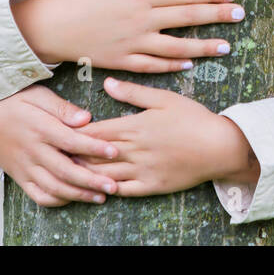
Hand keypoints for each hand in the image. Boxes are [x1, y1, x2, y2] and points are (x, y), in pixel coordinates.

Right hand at [0, 84, 119, 206]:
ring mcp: (25, 167)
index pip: (71, 141)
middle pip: (65, 171)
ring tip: (100, 197)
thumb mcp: (38, 95)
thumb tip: (87, 118)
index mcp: (40, 129)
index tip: (114, 151)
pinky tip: (73, 198)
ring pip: (53, 187)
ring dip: (78, 195)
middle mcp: (33, 151)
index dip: (94, 147)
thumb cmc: (14, 101)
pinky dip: (56, 200)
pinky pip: (37, 195)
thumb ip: (62, 108)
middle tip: (113, 186)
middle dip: (91, 181)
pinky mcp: (19, 177)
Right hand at [14, 0, 242, 70]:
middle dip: (218, 16)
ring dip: (204, 46)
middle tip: (240, 15)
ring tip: (226, 46)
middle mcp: (143, 19)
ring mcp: (135, 43)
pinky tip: (190, 62)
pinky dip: (174, 64)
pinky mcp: (125, 61)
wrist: (54, 24)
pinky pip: (155, 65)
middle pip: (188, 17)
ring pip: (177, 46)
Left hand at [70, 76, 253, 196]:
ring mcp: (142, 170)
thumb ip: (134, 93)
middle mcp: (133, 150)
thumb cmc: (194, 118)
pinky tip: (96, 188)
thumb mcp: (165, 98)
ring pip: (104, 174)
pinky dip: (106, 190)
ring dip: (85, 173)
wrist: (220, 146)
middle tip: (54, 153)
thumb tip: (108, 83)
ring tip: (68, 171)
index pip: (94, 131)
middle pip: (93, 155)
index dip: (74, 133)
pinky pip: (122, 191)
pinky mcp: (152, 185)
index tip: (58, 131)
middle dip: (72, 155)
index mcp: (134, 126)